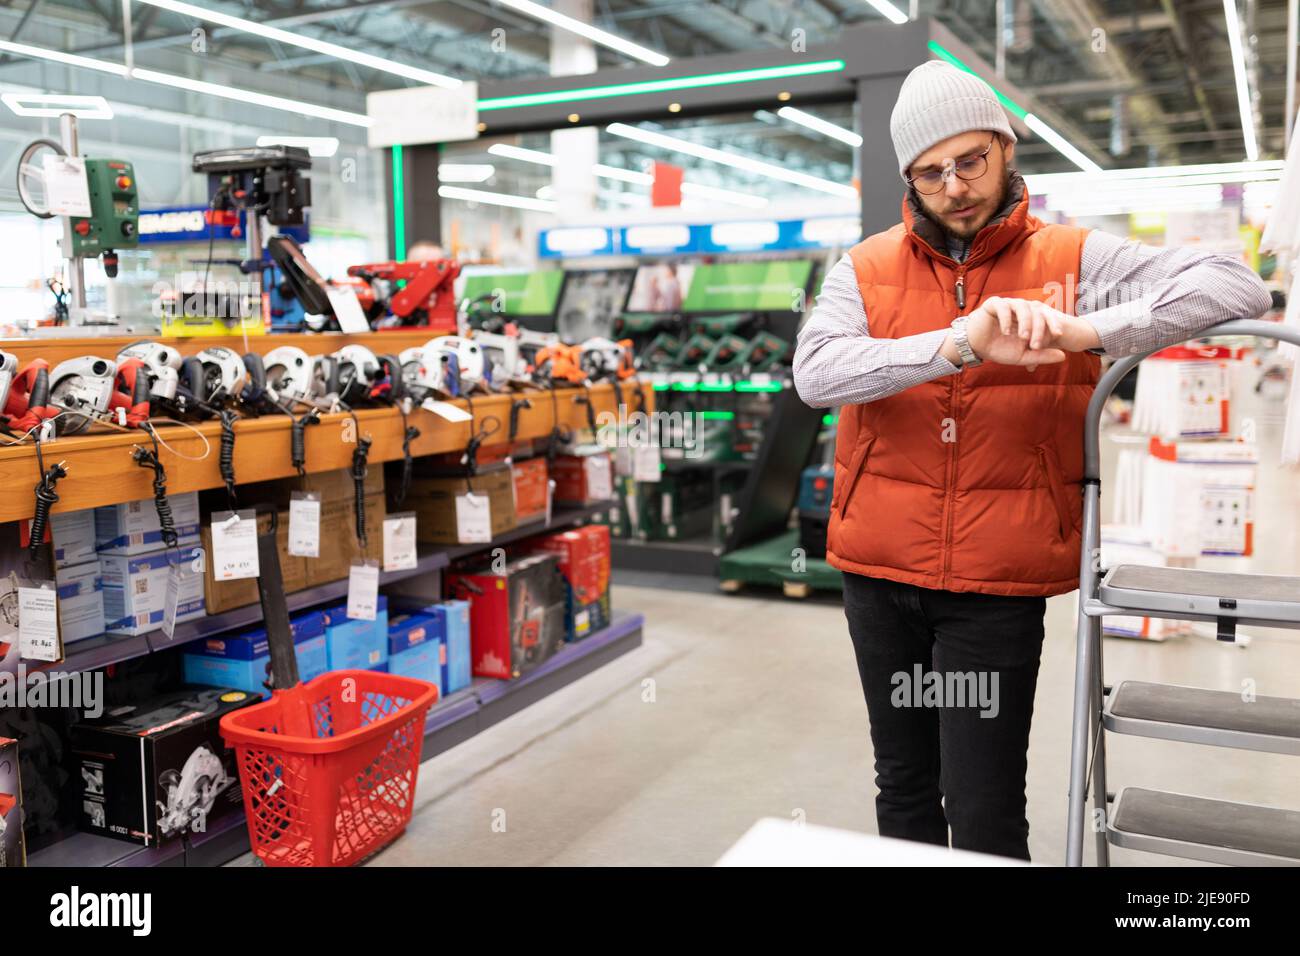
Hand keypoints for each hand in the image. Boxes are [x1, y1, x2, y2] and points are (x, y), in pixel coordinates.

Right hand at [966, 297, 1100, 368]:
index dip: (1053, 323)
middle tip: (1037, 344)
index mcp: (1030, 318)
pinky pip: (1004, 307)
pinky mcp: (994, 304)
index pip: (1046, 316)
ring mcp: (1008, 305)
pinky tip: (1006, 332)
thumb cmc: (999, 349)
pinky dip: (1006, 319)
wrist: (976, 347)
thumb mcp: (1023, 356)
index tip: (1058, 335)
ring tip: (1023, 337)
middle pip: (1037, 311)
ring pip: (1022, 306)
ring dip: (1025, 322)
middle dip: (1039, 327)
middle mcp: (1021, 309)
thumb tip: (1063, 356)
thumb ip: (1042, 355)